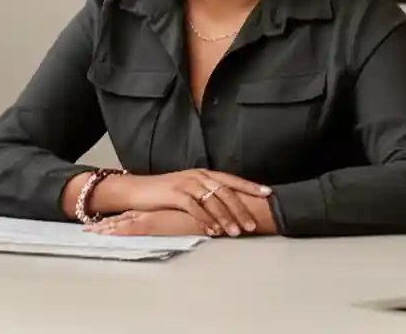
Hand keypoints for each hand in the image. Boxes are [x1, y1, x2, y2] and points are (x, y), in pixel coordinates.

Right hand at [106, 169, 270, 236]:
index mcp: (204, 174)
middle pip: (226, 192)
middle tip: (252, 225)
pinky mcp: (175, 194)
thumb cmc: (164, 193)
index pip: (232, 180)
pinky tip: (213, 231)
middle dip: (241, 209)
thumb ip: (206, 195)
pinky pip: (195, 208)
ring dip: (226, 217)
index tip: (268, 193)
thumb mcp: (189, 190)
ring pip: (213, 200)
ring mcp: (186, 184)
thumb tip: (228, 209)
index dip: (250, 186)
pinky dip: (206, 220)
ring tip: (235, 232)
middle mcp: (198, 176)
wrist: (137, 190)